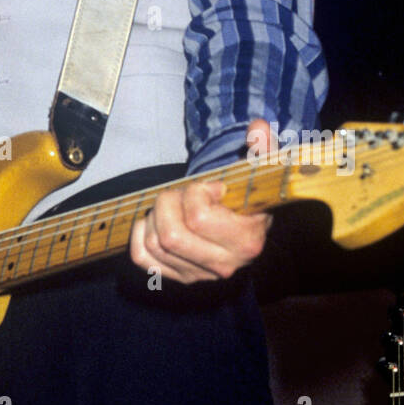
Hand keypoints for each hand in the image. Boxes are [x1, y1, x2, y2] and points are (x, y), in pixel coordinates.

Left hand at [129, 119, 274, 283]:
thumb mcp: (259, 171)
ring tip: (173, 205)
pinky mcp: (179, 276)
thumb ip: (262, 149)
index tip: (209, 187)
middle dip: (168, 203)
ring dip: (155, 216)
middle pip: (170, 235)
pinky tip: (154, 220)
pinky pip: (142, 257)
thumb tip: (258, 128)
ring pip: (155, 243)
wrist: (244, 226)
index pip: (198, 218)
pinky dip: (140, 234)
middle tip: (181, 193)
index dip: (195, 193)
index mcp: (246, 241)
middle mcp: (223, 265)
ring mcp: (199, 275)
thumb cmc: (248, 196)